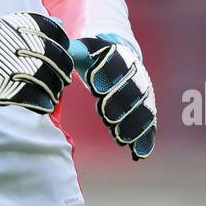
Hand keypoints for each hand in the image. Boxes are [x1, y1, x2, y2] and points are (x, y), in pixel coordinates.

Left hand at [70, 34, 155, 159]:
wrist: (119, 59)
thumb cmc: (94, 58)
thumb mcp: (83, 51)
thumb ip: (70, 52)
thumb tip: (57, 51)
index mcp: (120, 56)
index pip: (116, 65)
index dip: (106, 76)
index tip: (95, 88)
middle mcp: (136, 74)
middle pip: (133, 89)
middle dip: (121, 104)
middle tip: (108, 118)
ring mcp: (144, 93)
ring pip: (143, 110)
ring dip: (133, 125)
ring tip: (119, 139)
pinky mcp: (146, 109)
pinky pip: (148, 126)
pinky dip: (144, 140)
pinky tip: (137, 154)